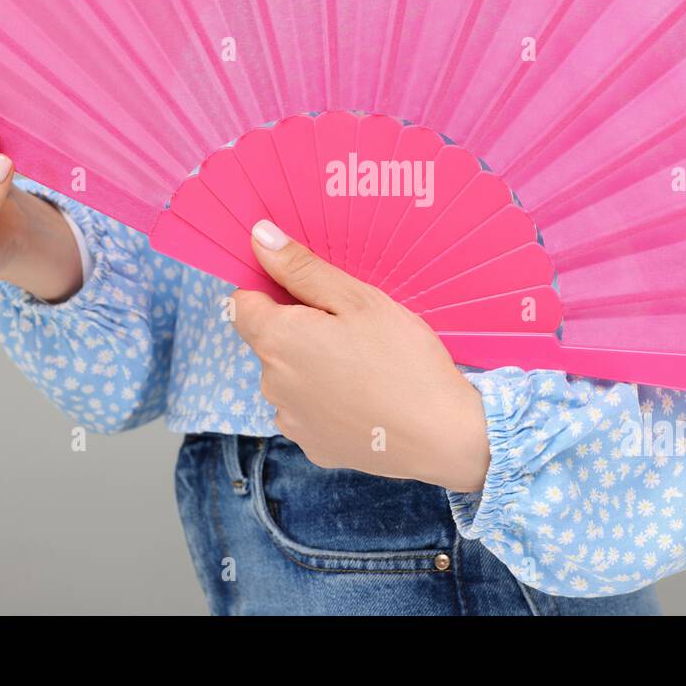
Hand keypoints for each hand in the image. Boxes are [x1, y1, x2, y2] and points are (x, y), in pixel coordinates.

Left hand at [231, 220, 490, 492]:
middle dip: (300, 328)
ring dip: (313, 365)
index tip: (310, 290)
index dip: (271, 289)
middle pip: (270, 341)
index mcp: (277, 341)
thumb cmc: (403, 359)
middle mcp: (271, 384)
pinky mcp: (313, 447)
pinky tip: (366, 397)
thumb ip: (302, 270)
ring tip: (365, 365)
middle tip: (353, 327)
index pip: (243, 304)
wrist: (442, 436)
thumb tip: (259, 238)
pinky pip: (310, 410)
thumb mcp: (358, 300)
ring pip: (290, 377)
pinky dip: (328, 400)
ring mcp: (291, 420)